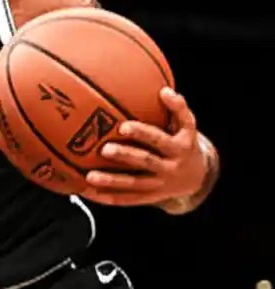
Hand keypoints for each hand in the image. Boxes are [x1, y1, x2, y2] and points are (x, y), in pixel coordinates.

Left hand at [81, 88, 206, 208]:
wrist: (198, 176)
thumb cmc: (183, 142)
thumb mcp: (187, 127)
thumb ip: (177, 109)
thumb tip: (164, 90)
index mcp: (178, 146)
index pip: (159, 139)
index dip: (142, 133)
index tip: (123, 126)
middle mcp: (170, 166)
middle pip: (146, 161)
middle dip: (125, 156)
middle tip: (104, 149)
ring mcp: (160, 184)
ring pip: (135, 183)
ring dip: (112, 181)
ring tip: (89, 177)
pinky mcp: (150, 196)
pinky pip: (129, 199)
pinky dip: (109, 197)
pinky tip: (89, 193)